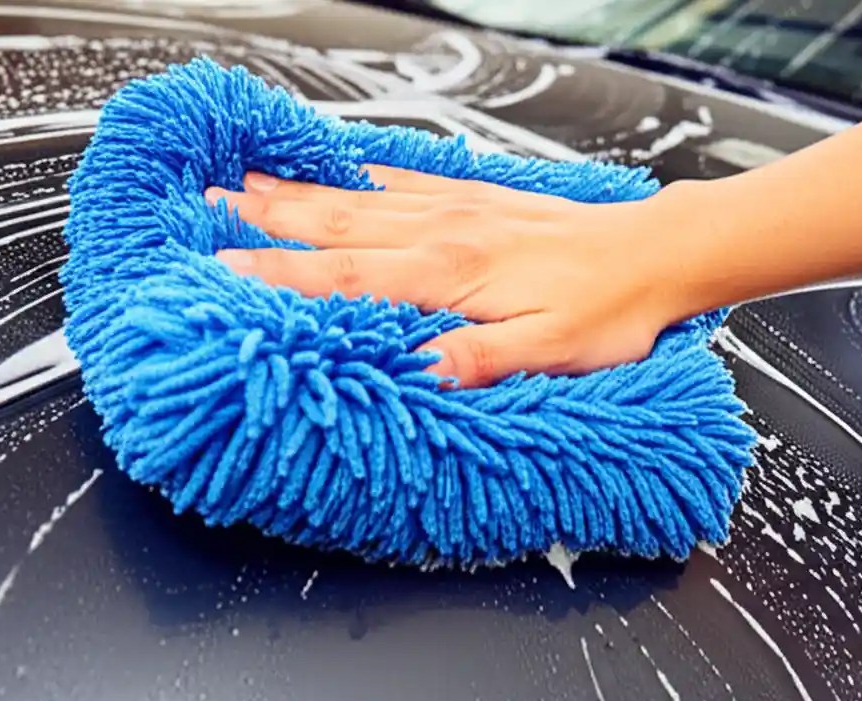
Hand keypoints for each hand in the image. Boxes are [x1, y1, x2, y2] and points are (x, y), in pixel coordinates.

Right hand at [204, 166, 705, 387]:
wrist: (654, 253)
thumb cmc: (608, 309)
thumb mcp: (550, 351)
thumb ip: (477, 358)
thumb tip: (414, 371)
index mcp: (451, 274)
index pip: (347, 277)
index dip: (282, 278)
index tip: (225, 272)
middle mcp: (443, 232)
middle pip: (337, 224)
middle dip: (267, 219)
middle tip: (207, 208)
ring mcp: (457, 209)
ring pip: (360, 196)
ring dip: (299, 191)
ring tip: (246, 181)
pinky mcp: (476, 199)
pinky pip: (404, 178)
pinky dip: (362, 172)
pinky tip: (341, 168)